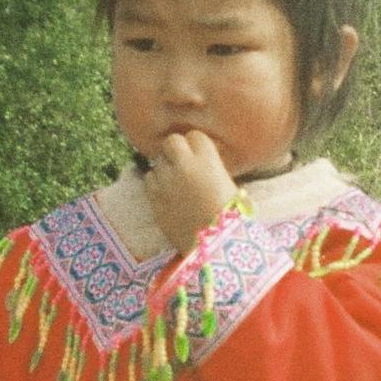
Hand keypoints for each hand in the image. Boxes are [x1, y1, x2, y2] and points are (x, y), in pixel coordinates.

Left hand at [137, 127, 237, 252]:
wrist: (213, 245)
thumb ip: (216, 171)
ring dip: (165, 167)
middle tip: (181, 161)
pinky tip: (166, 192)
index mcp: (208, 160)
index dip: (196, 144)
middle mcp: (185, 165)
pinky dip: (156, 183)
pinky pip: (149, 179)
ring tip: (174, 181)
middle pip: (172, 141)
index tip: (199, 154)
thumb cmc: (231, 218)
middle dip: (175, 149)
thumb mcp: (231, 188)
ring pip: (158, 160)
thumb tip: (209, 168)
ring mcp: (167, 180)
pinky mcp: (154, 197)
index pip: (195, 135)